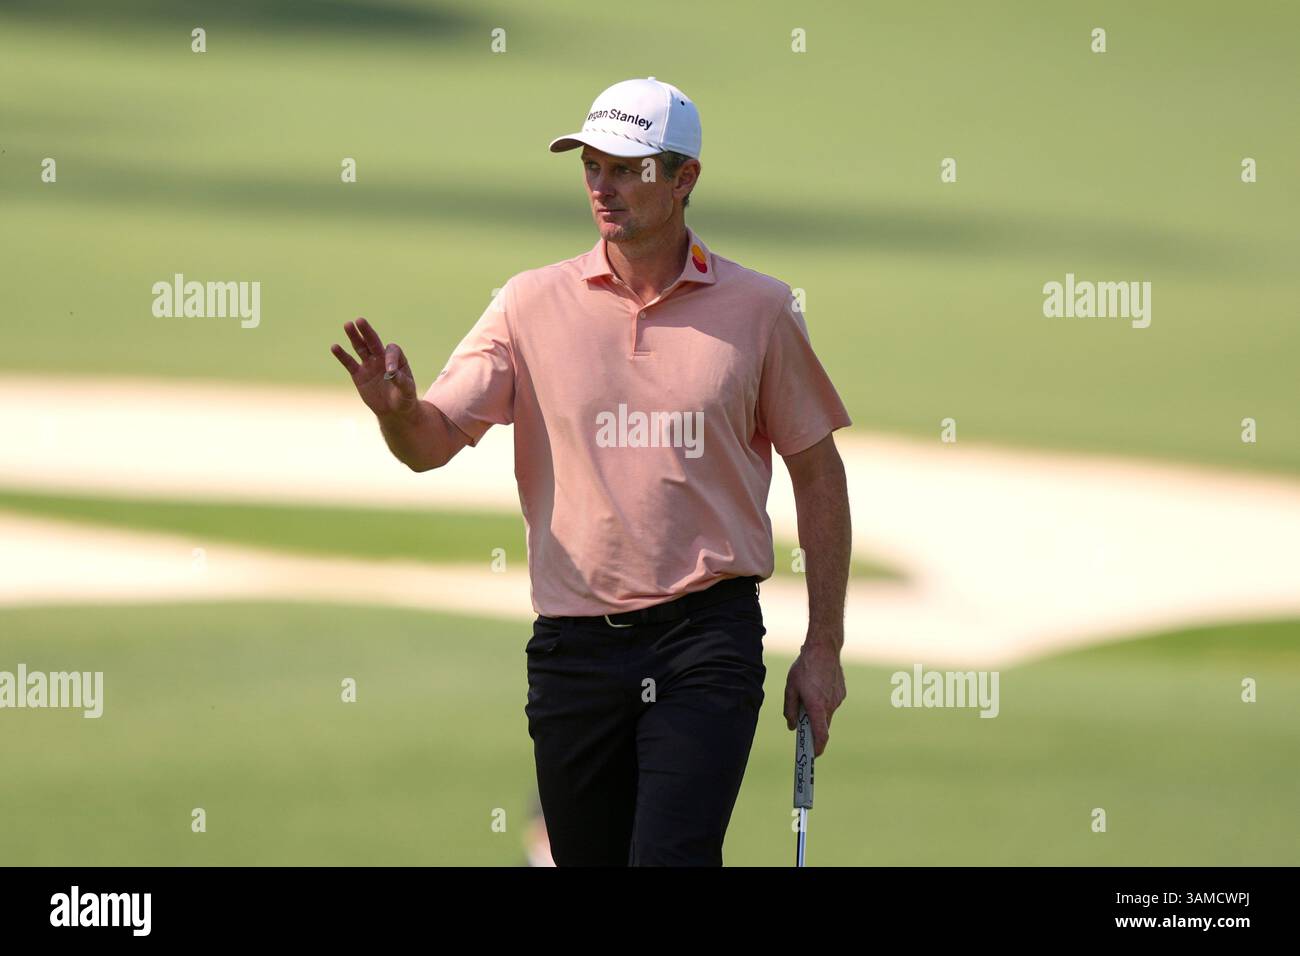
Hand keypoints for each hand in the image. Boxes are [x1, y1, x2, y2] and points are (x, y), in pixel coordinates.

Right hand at [330, 317, 418, 418]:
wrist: (393, 411)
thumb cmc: (404, 399)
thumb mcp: (407, 391)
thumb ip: (401, 381)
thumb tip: (391, 373)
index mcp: (398, 359)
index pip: (392, 351)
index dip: (390, 358)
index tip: (389, 372)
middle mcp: (382, 358)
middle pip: (373, 341)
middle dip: (367, 332)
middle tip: (360, 320)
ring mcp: (369, 364)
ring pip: (360, 348)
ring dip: (354, 337)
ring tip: (347, 324)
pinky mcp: (358, 374)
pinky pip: (349, 363)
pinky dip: (342, 355)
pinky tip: (334, 347)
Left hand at [783, 638, 846, 756]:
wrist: (824, 649)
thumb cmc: (804, 668)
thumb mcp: (790, 688)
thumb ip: (789, 709)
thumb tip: (791, 726)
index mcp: (817, 707)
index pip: (821, 735)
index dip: (817, 748)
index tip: (813, 756)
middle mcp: (830, 706)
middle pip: (823, 726)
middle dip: (813, 728)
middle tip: (802, 724)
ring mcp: (838, 699)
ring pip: (827, 713)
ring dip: (817, 712)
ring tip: (807, 695)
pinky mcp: (842, 693)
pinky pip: (831, 703)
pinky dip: (824, 702)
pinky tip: (817, 687)